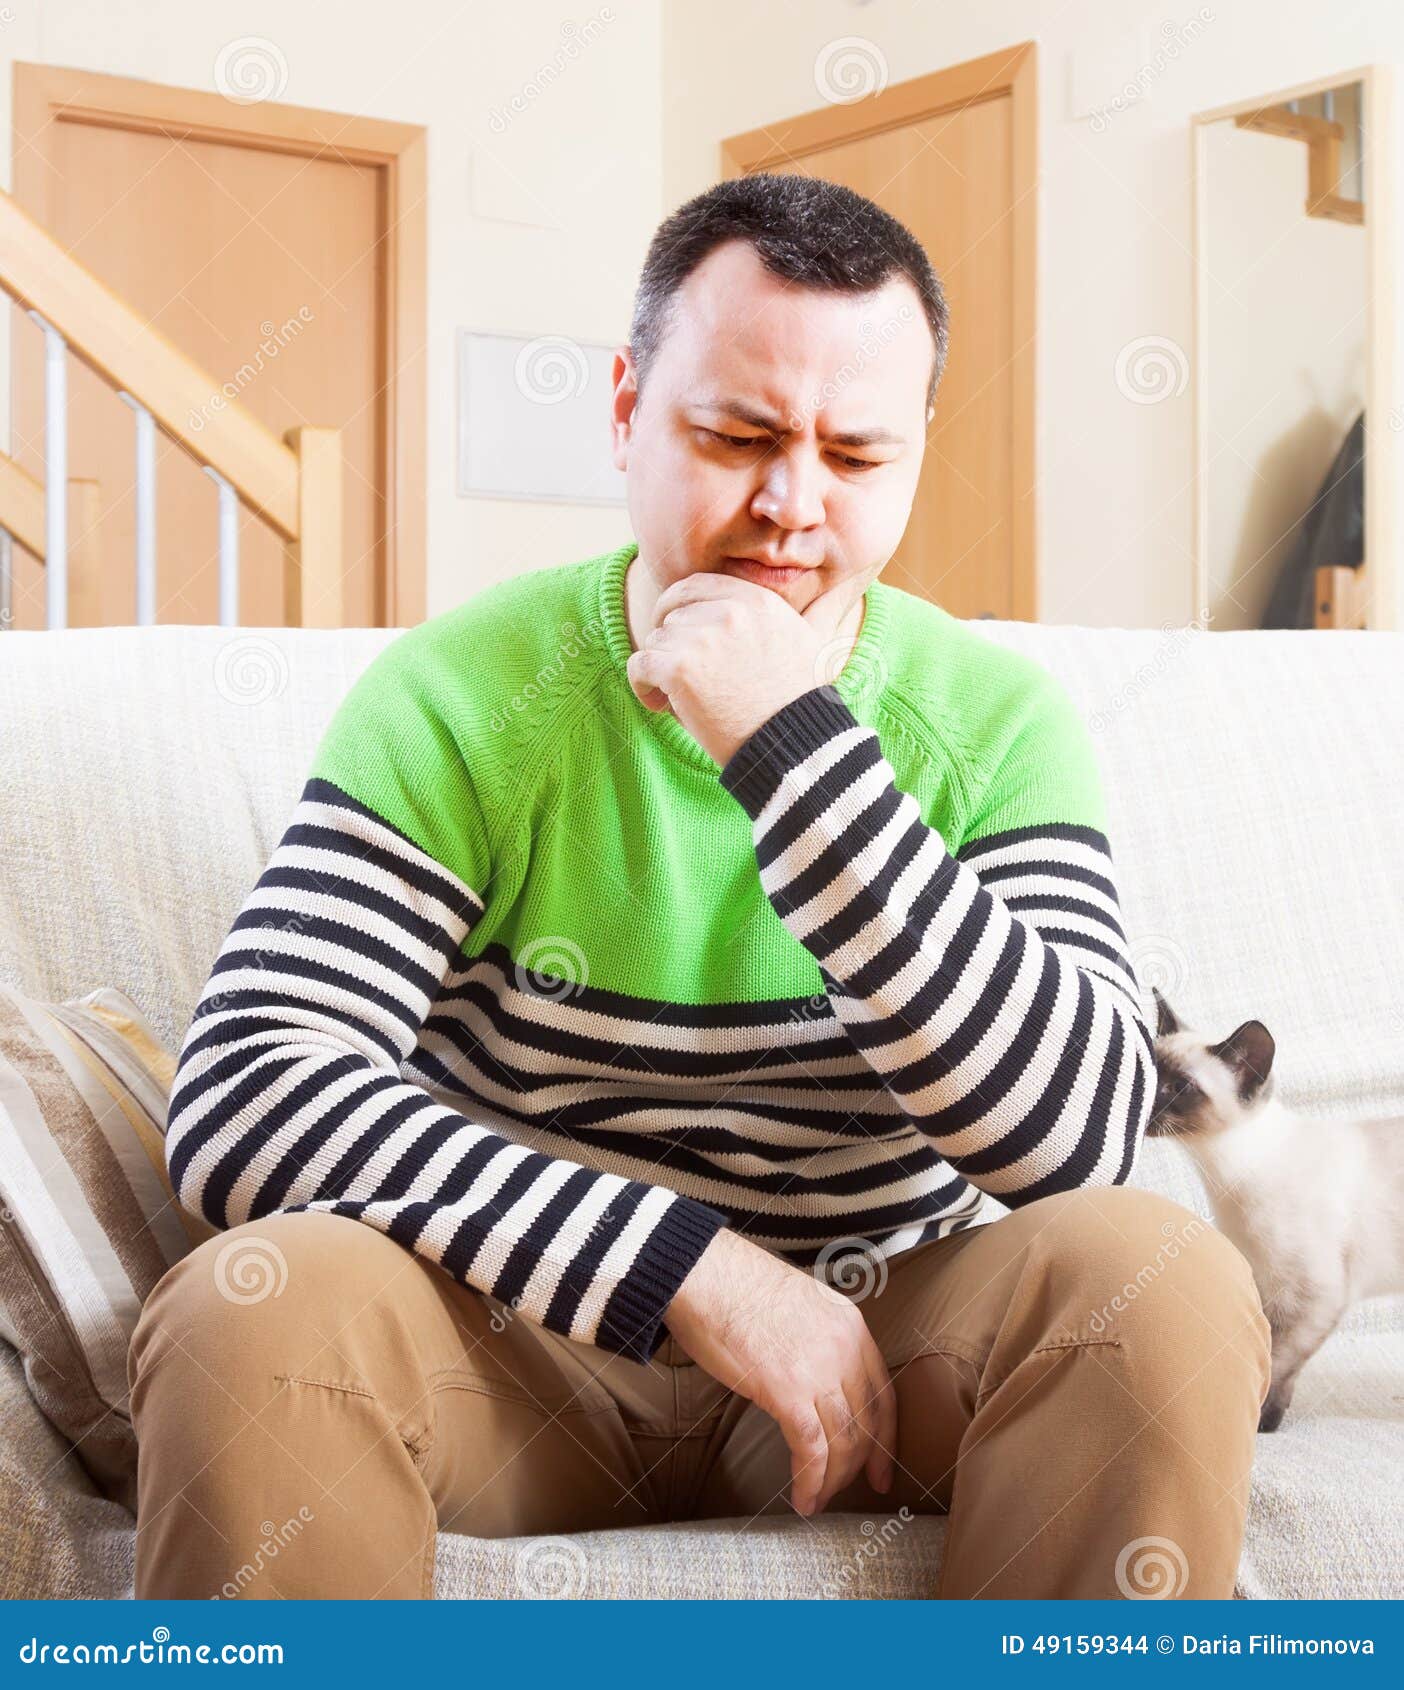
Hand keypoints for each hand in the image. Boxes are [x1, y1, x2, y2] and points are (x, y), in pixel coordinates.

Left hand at [625, 571, 864, 766]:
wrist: (790, 743)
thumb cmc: (798, 702)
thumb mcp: (810, 643)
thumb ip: (800, 615)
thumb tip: (832, 594)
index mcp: (756, 601)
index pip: (695, 585)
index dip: (676, 605)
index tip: (673, 628)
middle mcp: (728, 612)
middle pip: (672, 615)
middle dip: (668, 642)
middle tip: (671, 667)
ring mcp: (701, 639)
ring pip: (655, 641)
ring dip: (658, 668)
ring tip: (676, 698)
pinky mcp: (679, 669)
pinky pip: (639, 665)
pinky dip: (641, 685)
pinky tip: (658, 704)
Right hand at [663, 1227, 896, 1516]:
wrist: (704, 1273)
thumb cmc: (734, 1284)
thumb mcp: (797, 1303)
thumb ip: (814, 1338)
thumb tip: (806, 1373)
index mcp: (849, 1324)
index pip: (882, 1392)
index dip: (885, 1435)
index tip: (882, 1466)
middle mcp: (844, 1349)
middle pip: (866, 1422)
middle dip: (862, 1465)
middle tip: (855, 1492)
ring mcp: (819, 1370)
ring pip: (842, 1441)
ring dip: (832, 1480)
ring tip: (817, 1502)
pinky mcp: (788, 1391)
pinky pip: (810, 1449)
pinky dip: (809, 1480)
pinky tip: (802, 1499)